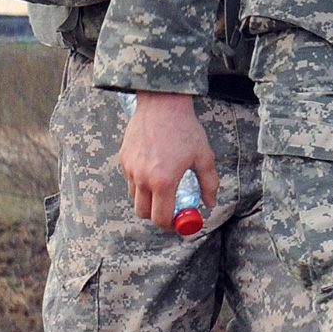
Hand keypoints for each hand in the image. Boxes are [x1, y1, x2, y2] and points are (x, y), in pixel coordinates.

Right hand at [119, 92, 217, 231]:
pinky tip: (155, 170)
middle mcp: (142, 178)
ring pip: (135, 197)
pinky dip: (140, 184)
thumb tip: (209, 203)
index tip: (179, 223)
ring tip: (165, 187)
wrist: (162, 105)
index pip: (160, 217)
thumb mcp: (204, 157)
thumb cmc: (186, 130)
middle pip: (143, 213)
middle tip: (171, 210)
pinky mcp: (123, 159)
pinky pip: (130, 181)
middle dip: (157, 216)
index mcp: (164, 181)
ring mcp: (130, 169)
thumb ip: (208, 183)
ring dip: (148, 199)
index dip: (170, 225)